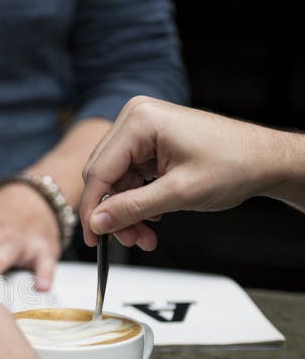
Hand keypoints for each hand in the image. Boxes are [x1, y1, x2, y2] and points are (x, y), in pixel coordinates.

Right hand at [79, 96, 285, 249]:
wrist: (266, 159)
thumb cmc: (235, 163)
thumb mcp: (179, 193)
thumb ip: (132, 208)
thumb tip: (97, 222)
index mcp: (139, 121)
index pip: (99, 171)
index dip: (93, 209)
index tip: (93, 238)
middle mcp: (136, 119)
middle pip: (105, 176)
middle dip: (115, 213)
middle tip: (129, 239)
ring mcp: (142, 131)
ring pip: (116, 182)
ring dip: (127, 212)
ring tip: (145, 235)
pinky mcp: (149, 144)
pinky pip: (130, 178)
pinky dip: (137, 202)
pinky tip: (151, 218)